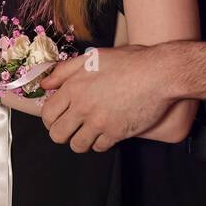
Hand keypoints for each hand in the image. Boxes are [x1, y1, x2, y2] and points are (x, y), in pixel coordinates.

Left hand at [38, 44, 169, 152]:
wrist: (159, 74)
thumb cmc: (129, 62)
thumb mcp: (93, 58)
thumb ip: (65, 70)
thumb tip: (46, 84)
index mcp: (74, 87)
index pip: (48, 114)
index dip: (50, 118)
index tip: (58, 117)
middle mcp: (83, 107)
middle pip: (57, 134)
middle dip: (61, 133)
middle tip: (70, 127)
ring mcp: (99, 122)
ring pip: (77, 145)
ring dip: (80, 140)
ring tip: (87, 132)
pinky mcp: (116, 133)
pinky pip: (98, 148)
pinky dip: (100, 143)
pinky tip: (105, 132)